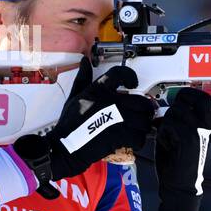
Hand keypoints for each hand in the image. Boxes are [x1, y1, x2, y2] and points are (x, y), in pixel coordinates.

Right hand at [15, 61, 156, 193]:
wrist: (65, 147)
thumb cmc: (69, 124)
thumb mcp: (74, 97)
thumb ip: (83, 79)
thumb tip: (85, 63)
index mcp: (98, 90)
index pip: (120, 74)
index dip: (131, 76)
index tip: (134, 83)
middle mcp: (110, 101)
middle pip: (141, 101)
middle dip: (144, 110)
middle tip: (141, 115)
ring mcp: (117, 118)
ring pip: (144, 120)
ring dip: (143, 127)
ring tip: (135, 130)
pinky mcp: (120, 135)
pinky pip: (140, 136)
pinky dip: (138, 141)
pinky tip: (130, 141)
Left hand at [154, 87, 210, 210]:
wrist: (181, 185)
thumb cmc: (180, 162)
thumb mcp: (183, 137)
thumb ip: (181, 120)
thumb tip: (171, 104)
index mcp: (207, 126)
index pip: (204, 98)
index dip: (189, 94)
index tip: (180, 98)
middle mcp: (205, 127)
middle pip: (195, 98)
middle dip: (180, 100)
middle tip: (172, 111)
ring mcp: (198, 132)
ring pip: (175, 111)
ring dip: (166, 122)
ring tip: (167, 136)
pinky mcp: (187, 138)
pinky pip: (169, 124)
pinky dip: (163, 133)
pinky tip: (166, 145)